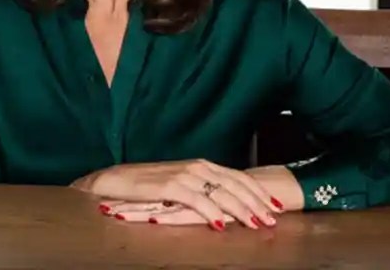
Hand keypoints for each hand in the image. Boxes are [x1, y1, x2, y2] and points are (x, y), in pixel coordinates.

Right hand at [71, 159, 284, 230]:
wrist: (112, 180)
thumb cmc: (145, 186)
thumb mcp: (179, 185)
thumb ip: (202, 190)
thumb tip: (228, 206)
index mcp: (201, 165)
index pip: (237, 177)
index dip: (258, 192)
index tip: (276, 206)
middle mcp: (196, 167)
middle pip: (235, 184)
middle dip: (257, 203)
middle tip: (273, 219)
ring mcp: (183, 175)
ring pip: (221, 192)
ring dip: (241, 209)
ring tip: (256, 223)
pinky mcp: (168, 186)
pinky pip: (196, 199)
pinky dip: (210, 211)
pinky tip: (220, 224)